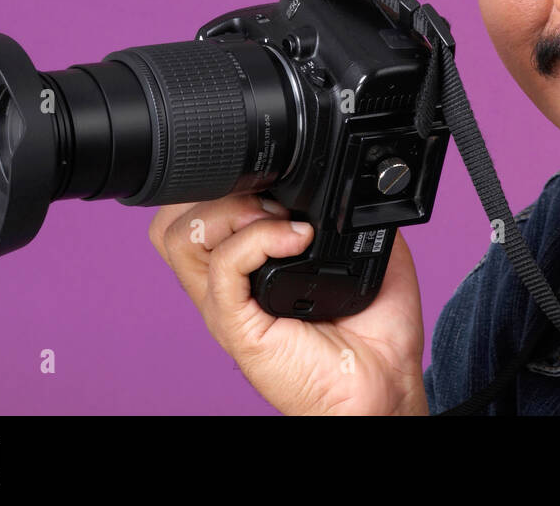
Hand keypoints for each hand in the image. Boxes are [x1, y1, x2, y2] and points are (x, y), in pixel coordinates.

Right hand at [149, 194, 427, 415]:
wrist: (385, 381)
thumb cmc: (373, 329)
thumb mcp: (360, 246)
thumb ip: (338, 208)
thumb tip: (341, 178)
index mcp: (247, 266)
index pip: (197, 211)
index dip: (226, 183)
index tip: (280, 182)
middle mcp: (227, 284)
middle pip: (174, 220)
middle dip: (216, 192)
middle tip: (270, 201)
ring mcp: (227, 306)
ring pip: (181, 238)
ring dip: (230, 211)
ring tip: (277, 219)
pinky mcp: (237, 327)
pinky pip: (221, 270)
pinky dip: (256, 240)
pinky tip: (297, 240)